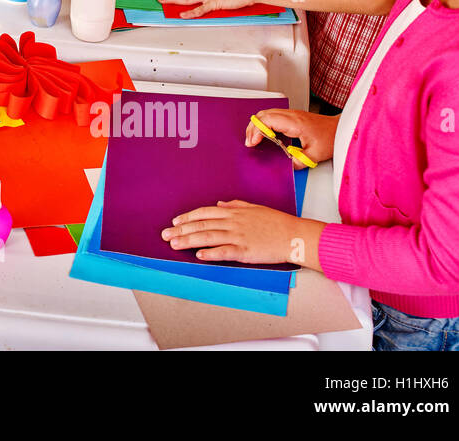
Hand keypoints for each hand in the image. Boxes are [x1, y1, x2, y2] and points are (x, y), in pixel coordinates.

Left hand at [162, 201, 321, 265]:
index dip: (188, 217)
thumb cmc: (276, 222)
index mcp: (233, 212)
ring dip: (189, 240)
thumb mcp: (254, 208)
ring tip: (175, 244)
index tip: (175, 222)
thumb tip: (221, 204)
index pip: (204, 213)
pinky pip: (224, 251)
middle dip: (181, 230)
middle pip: (201, 225)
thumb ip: (235, 206)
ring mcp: (238, 236)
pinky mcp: (245, 251)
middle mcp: (232, 222)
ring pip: (208, 237)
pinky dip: (211, 253)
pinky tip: (199, 255)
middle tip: (165, 234)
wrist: (293, 235)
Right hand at [245, 108, 337, 165]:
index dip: (256, 131)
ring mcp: (291, 114)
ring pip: (265, 113)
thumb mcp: (315, 155)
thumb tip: (287, 166)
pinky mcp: (292, 116)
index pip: (267, 121)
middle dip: (252, 128)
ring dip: (257, 124)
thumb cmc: (330, 137)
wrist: (340, 128)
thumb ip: (299, 162)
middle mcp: (291, 115)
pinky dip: (263, 123)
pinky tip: (265, 133)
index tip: (253, 142)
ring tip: (254, 138)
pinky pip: (272, 115)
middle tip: (250, 142)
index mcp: (294, 123)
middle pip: (262, 115)